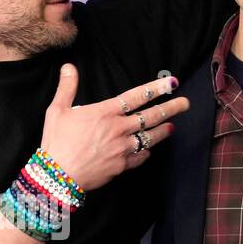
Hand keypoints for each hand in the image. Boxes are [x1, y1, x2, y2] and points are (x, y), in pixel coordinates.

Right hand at [39, 65, 189, 191]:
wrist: (57, 176)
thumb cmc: (56, 142)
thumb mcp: (57, 110)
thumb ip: (67, 87)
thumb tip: (68, 67)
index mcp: (105, 112)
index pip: (137, 96)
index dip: (156, 88)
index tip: (171, 83)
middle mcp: (119, 129)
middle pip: (151, 116)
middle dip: (171, 108)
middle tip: (185, 103)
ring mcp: (122, 148)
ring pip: (150, 137)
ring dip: (163, 131)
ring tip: (172, 126)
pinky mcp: (121, 166)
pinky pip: (140, 157)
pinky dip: (146, 152)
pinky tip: (149, 150)